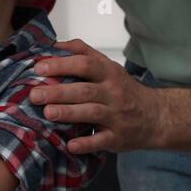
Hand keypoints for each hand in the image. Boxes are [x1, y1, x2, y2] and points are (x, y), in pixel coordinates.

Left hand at [30, 39, 165, 153]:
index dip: (62, 65)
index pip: (85, 64)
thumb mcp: (108, 66)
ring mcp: (116, 116)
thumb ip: (82, 53)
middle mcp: (113, 93)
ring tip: (47, 113)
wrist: (156, 116)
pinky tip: (70, 145)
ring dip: (69, 113)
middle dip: (58, 92)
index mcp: (108, 73)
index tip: (39, 68)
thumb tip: (53, 45)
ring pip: (91, 113)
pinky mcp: (118, 138)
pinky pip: (101, 140)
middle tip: (34, 94)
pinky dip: (86, 143)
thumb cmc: (123, 89)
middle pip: (84, 90)